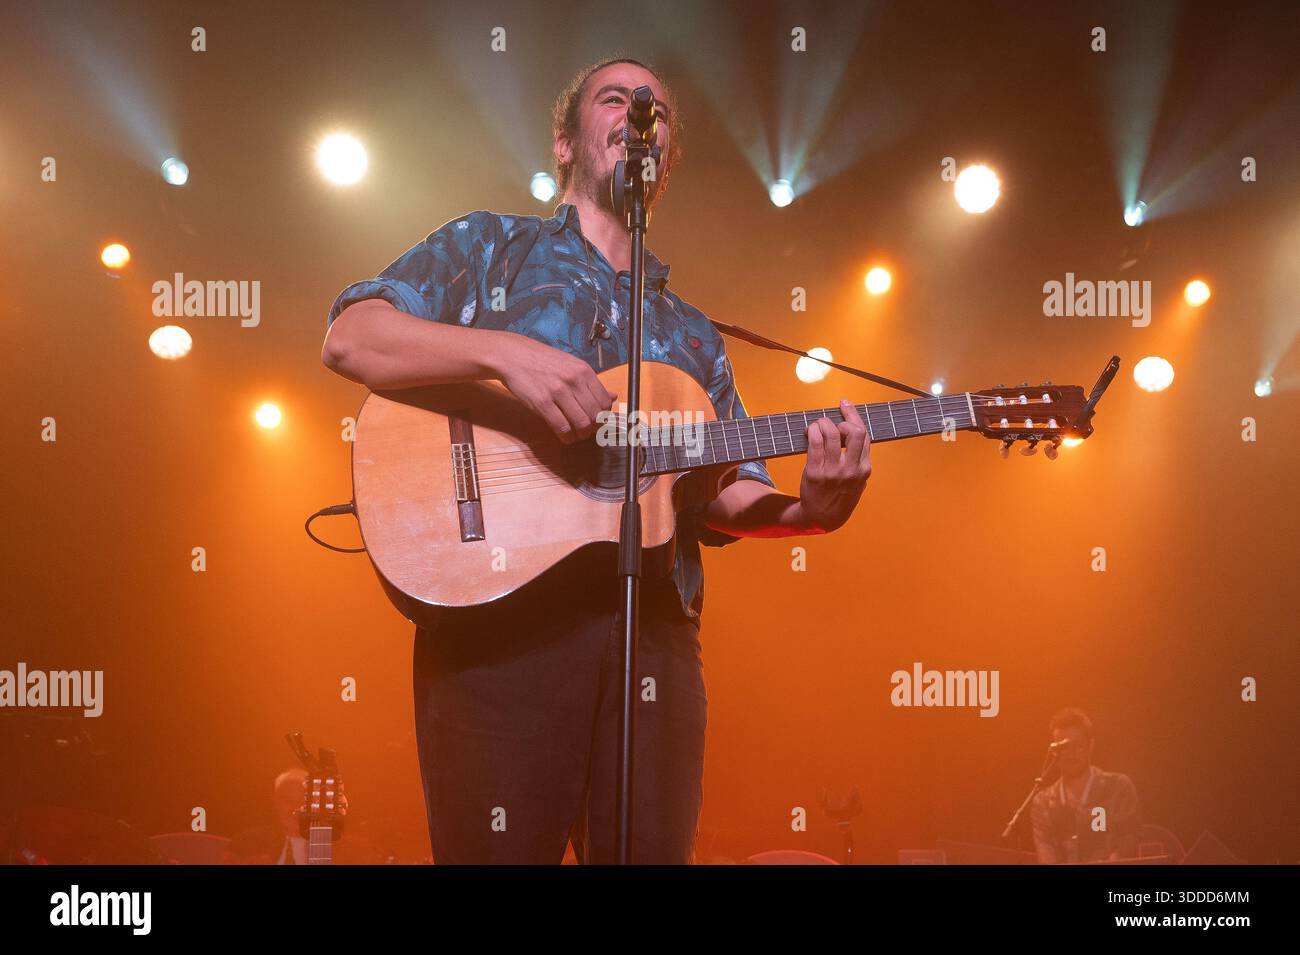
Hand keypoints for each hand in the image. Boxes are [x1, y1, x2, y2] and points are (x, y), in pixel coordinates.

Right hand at [493, 334, 616, 442]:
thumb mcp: (570, 365)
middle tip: (586, 431)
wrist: (512, 355)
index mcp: (583, 370)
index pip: (604, 402)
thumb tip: (613, 397)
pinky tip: (564, 437)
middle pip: (595, 415)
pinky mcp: (542, 402)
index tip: (597, 422)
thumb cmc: (541, 361)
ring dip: (581, 435)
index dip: (603, 417)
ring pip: (582, 423)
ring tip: (576, 435)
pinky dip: (567, 437)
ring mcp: (558, 391)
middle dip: (593, 429)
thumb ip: (591, 383)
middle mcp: (574, 380)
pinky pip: (562, 427)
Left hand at [797, 399, 871, 531]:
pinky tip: (810, 432)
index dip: (854, 416)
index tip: (846, 405)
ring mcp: (832, 471)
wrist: (822, 519)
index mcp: (864, 469)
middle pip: (854, 432)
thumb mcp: (859, 482)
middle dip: (843, 419)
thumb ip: (859, 460)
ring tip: (819, 424)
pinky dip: (812, 431)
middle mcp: (851, 469)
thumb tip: (852, 430)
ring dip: (823, 423)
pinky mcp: (814, 472)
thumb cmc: (840, 497)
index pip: (864, 436)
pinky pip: (814, 443)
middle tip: (833, 420)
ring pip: (831, 434)